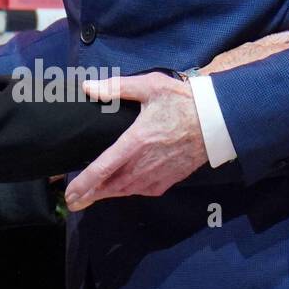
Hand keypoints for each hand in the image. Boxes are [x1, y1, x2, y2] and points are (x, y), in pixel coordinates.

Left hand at [64, 30, 288, 210]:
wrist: (217, 121)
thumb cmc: (182, 101)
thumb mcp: (150, 86)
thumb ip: (117, 88)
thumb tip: (88, 87)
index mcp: (136, 141)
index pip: (103, 168)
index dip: (85, 184)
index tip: (71, 195)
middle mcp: (144, 163)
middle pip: (111, 187)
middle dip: (90, 195)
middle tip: (74, 201)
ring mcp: (158, 174)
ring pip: (126, 191)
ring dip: (108, 194)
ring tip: (92, 196)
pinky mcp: (169, 179)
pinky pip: (143, 191)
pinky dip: (128, 192)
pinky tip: (121, 189)